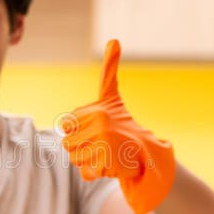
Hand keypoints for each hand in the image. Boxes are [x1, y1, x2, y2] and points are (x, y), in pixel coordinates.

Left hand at [61, 39, 175, 213]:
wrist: (148, 153)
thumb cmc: (124, 125)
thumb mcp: (112, 96)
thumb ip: (109, 71)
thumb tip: (114, 40)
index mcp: (95, 110)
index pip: (65, 127)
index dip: (79, 133)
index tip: (98, 129)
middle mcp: (99, 123)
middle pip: (67, 144)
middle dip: (83, 149)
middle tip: (103, 144)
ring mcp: (103, 141)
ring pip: (75, 159)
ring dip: (89, 162)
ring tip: (107, 153)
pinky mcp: (107, 160)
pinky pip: (86, 172)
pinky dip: (96, 173)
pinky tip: (110, 165)